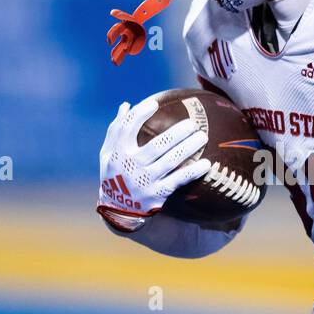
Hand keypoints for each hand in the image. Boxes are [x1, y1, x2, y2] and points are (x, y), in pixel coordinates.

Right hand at [97, 97, 209, 231]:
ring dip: (188, 148)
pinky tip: (206, 164)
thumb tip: (126, 105)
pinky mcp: (157, 194)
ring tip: (203, 137)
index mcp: (117, 153)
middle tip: (193, 123)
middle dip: (176, 133)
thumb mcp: (107, 154)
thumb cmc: (115, 174)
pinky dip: (192, 172)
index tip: (154, 103)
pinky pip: (178, 181)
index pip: (127, 129)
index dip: (140, 114)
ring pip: (170, 161)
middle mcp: (131, 166)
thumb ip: (116, 130)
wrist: (118, 209)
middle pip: (156, 145)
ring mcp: (145, 181)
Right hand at [107, 0, 195, 64]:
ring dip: (117, 50)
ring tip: (113, 61)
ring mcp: (131, 31)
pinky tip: (116, 62)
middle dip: (114, 34)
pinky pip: (126, 47)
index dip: (121, 14)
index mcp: (138, 14)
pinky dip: (121, 54)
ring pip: (121, 41)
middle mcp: (132, 23)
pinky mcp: (134, 38)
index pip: (127, 15)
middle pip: (120, 29)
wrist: (158, 4)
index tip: (113, 13)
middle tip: (110, 41)